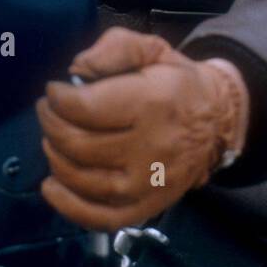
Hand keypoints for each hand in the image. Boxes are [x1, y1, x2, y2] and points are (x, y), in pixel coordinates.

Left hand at [36, 26, 249, 231]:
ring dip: (56, 159)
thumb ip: (115, 48)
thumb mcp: (152, 49)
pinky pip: (101, 218)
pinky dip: (68, 206)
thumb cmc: (177, 81)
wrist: (218, 121)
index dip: (59, 99)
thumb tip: (77, 69)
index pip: (86, 108)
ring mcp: (149, 184)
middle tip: (48, 111)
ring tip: (53, 139)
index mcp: (152, 102)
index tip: (54, 90)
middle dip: (51, 125)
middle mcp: (151, 148)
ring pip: (84, 181)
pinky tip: (52, 186)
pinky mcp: (148, 207)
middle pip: (79, 145)